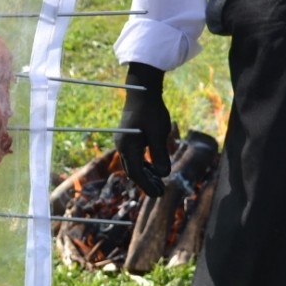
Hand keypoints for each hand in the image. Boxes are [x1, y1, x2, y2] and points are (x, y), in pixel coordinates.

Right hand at [116, 62, 170, 196]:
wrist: (142, 90)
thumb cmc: (151, 110)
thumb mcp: (159, 133)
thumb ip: (160, 154)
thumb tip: (163, 174)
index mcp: (128, 146)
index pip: (136, 173)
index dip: (147, 186)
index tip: (158, 194)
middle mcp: (122, 145)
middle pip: (133, 171)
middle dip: (146, 183)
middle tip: (161, 192)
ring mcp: (123, 141)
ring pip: (133, 164)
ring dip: (145, 175)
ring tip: (159, 183)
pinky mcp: (128, 137)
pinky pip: (134, 156)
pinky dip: (144, 165)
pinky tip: (154, 168)